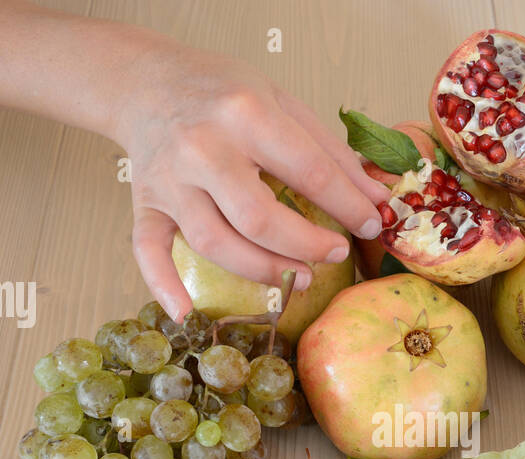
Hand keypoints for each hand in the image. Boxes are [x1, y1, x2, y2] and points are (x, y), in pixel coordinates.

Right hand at [114, 43, 389, 321]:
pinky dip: (162, 284)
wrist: (147, 80)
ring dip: (261, 270)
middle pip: (258, 218)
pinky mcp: (145, 202)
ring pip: (213, 242)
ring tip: (298, 277)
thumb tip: (378, 199)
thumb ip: (330, 152)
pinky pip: (147, 249)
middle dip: (306, 244)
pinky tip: (186, 312)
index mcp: (245, 112)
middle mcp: (203, 147)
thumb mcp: (282, 102)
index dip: (347, 205)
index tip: (370, 224)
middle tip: (336, 253)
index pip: (308, 170)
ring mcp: (170, 180)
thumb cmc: (222, 92)